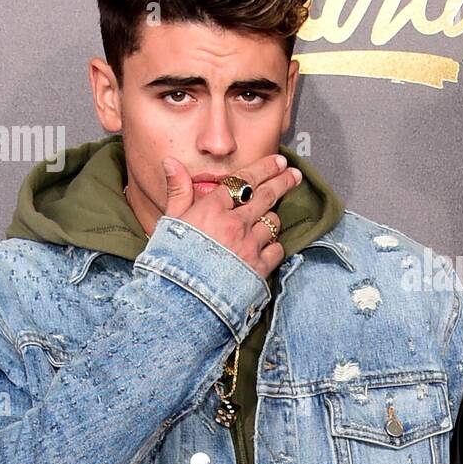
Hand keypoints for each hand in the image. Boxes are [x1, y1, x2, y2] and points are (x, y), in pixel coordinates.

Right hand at [160, 154, 301, 279]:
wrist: (179, 301)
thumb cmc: (169, 262)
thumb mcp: (169, 223)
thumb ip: (177, 191)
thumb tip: (171, 162)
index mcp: (211, 210)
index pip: (243, 181)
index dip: (263, 168)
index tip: (277, 162)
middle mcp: (234, 224)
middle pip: (266, 195)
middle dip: (282, 181)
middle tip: (293, 174)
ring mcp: (248, 246)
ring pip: (273, 222)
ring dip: (273, 216)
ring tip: (271, 215)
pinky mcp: (258, 268)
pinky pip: (277, 249)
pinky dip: (274, 245)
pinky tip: (269, 245)